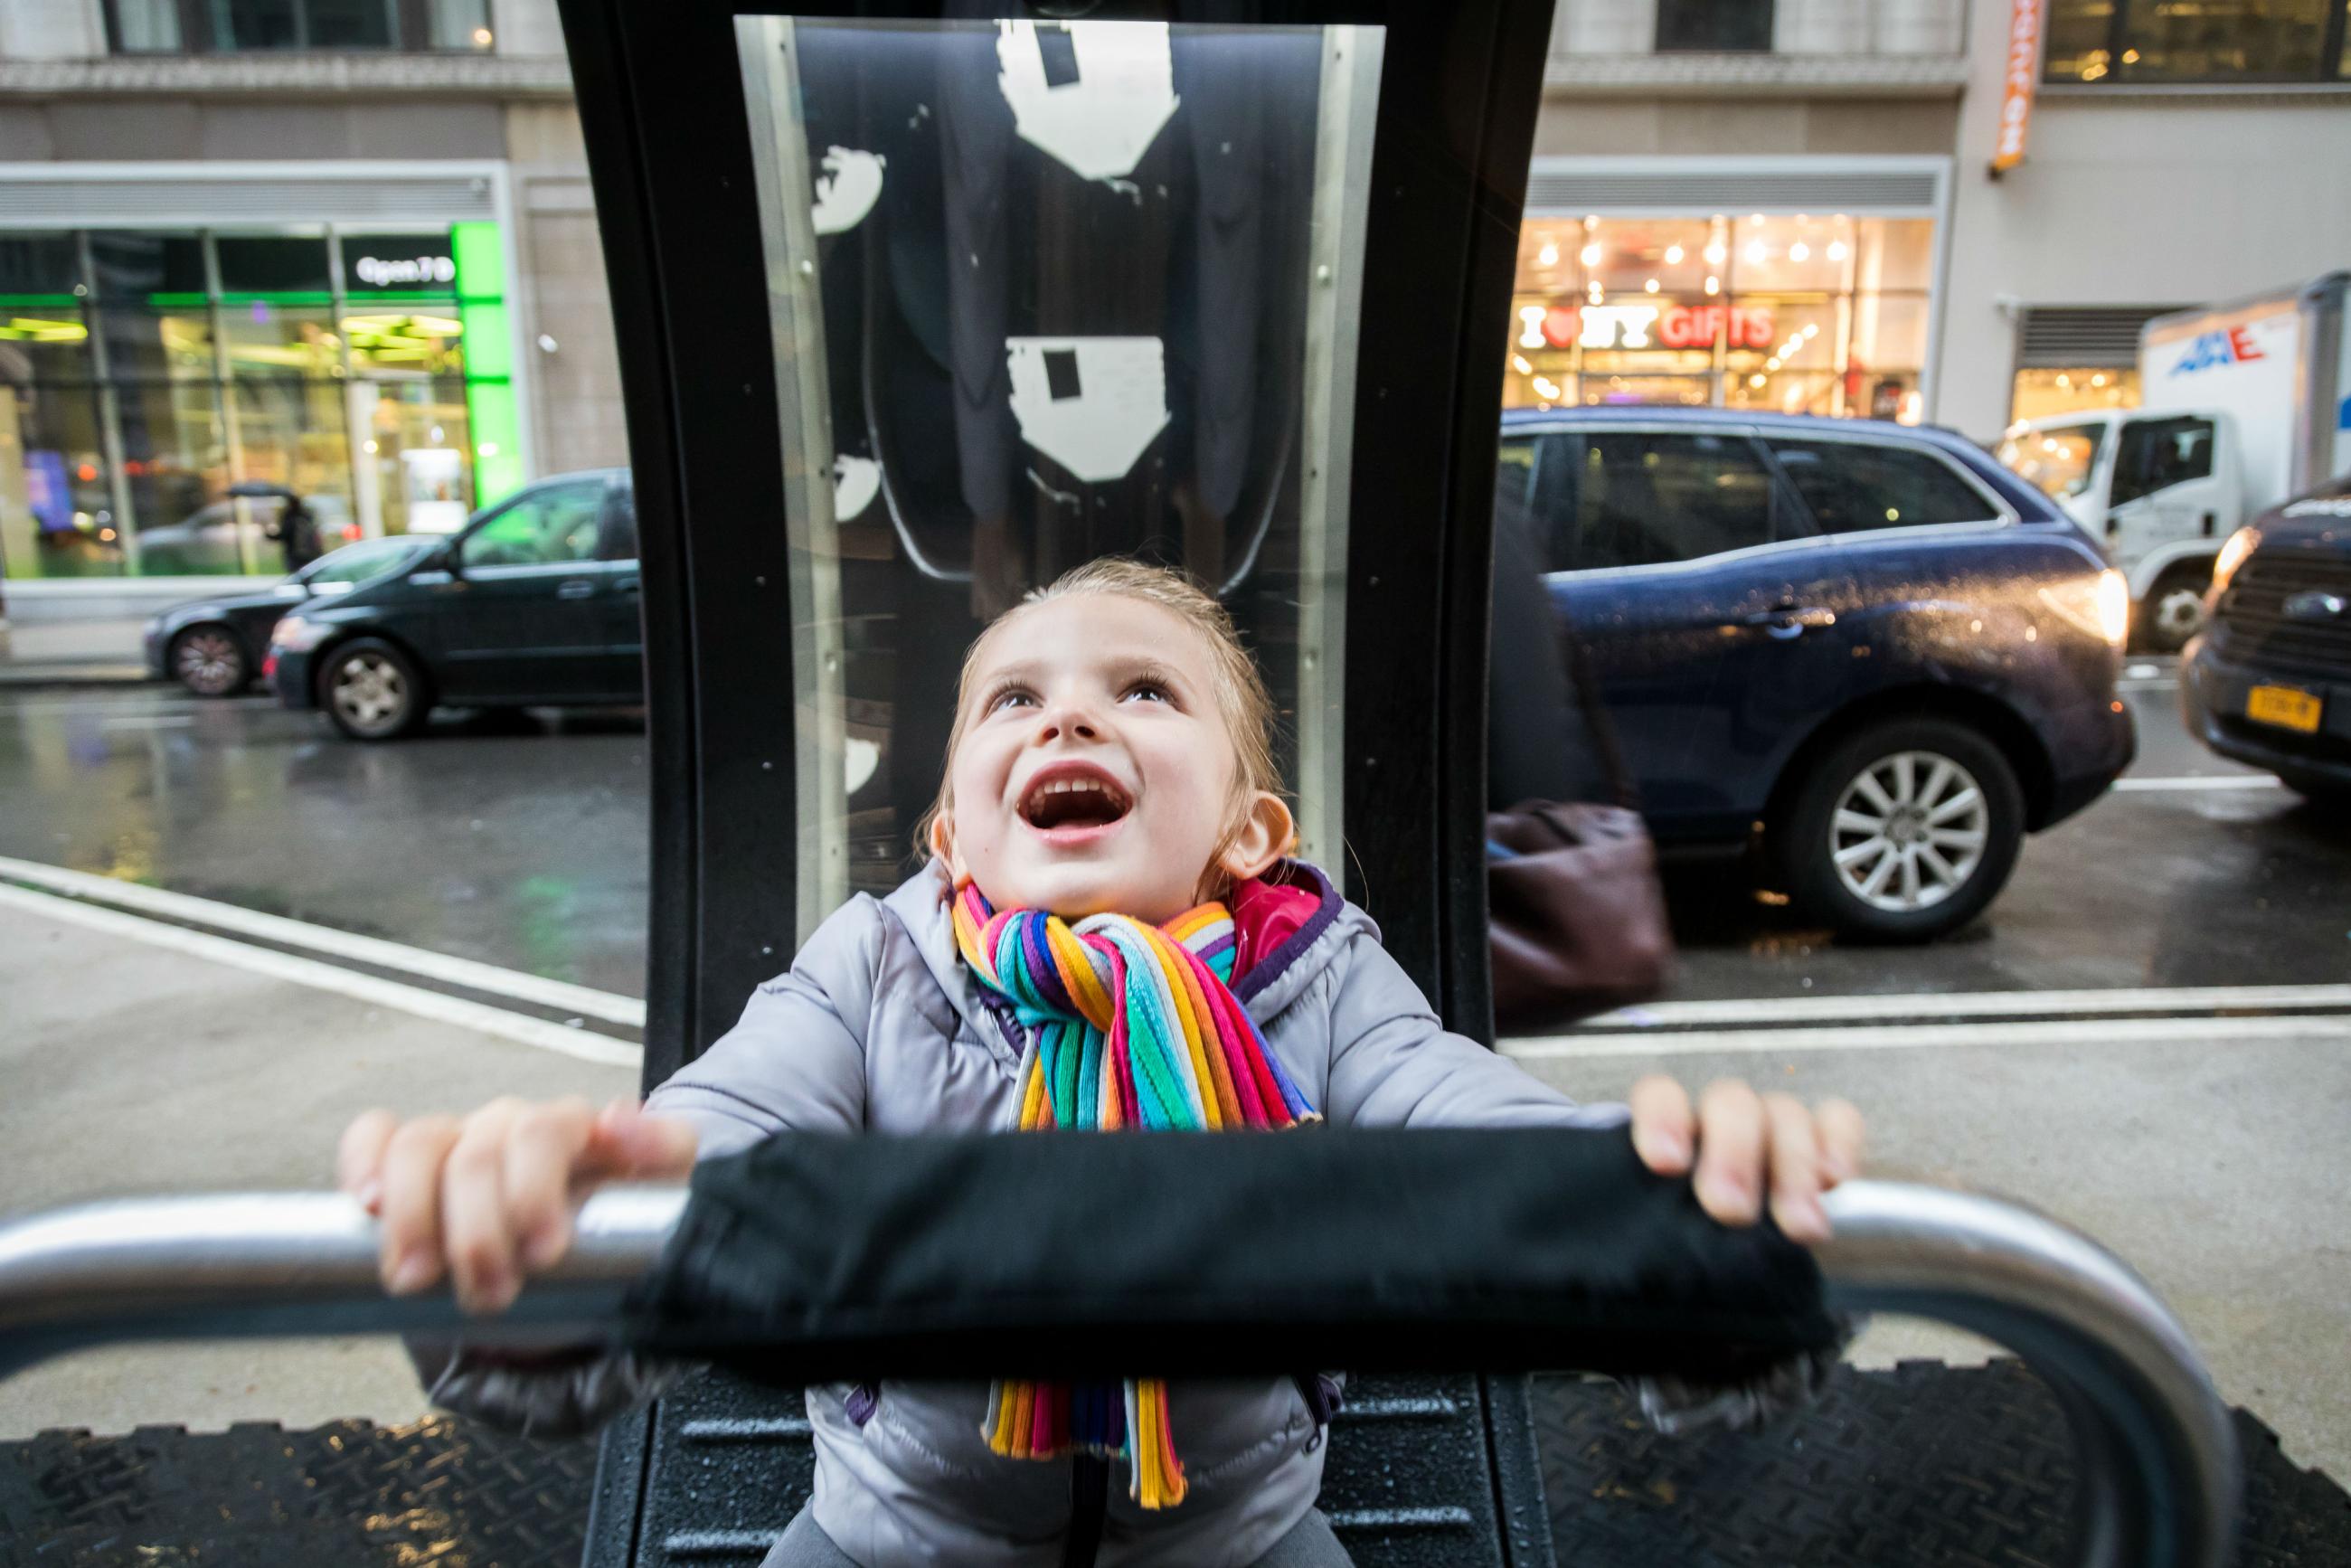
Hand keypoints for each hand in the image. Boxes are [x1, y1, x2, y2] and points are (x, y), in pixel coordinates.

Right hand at [337, 1097, 697, 1313]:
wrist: (582, 1267)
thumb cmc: (618, 1232)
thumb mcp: (660, 1199)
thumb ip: (661, 1149)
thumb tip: (618, 1119)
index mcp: (578, 1130)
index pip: (547, 1131)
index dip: (535, 1190)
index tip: (543, 1253)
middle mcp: (516, 1126)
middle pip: (480, 1154)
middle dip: (478, 1230)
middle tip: (490, 1291)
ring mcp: (463, 1138)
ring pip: (421, 1145)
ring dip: (416, 1216)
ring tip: (418, 1278)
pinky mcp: (416, 1161)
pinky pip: (376, 1136)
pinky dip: (363, 1164)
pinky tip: (368, 1207)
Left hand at [1626, 1076, 1862, 1243]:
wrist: (1710, 1259)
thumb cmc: (1673, 1245)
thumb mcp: (1648, 1245)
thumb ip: (1641, 1243)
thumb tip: (1620, 1278)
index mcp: (1668, 1133)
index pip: (1661, 1095)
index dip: (1664, 1119)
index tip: (1666, 1164)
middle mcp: (1718, 1123)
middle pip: (1731, 1104)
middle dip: (1734, 1154)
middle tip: (1731, 1210)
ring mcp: (1770, 1129)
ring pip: (1783, 1114)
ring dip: (1791, 1166)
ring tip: (1797, 1226)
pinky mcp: (1818, 1147)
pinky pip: (1836, 1120)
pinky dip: (1838, 1143)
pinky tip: (1834, 1180)